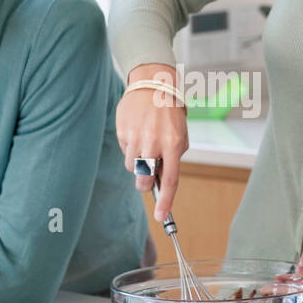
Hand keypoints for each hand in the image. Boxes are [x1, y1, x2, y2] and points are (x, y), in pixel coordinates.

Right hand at [115, 63, 186, 220]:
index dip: (165, 201)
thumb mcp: (180, 135)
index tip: (160, 216)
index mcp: (173, 144)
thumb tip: (160, 181)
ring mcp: (136, 138)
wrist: (153, 85)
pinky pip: (125, 152)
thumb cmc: (169, 113)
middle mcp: (154, 143)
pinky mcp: (122, 132)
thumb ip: (173, 158)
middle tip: (148, 175)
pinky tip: (137, 133)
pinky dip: (131, 148)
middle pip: (143, 180)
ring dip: (138, 163)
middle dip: (145, 183)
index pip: (170, 180)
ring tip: (145, 144)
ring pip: (132, 168)